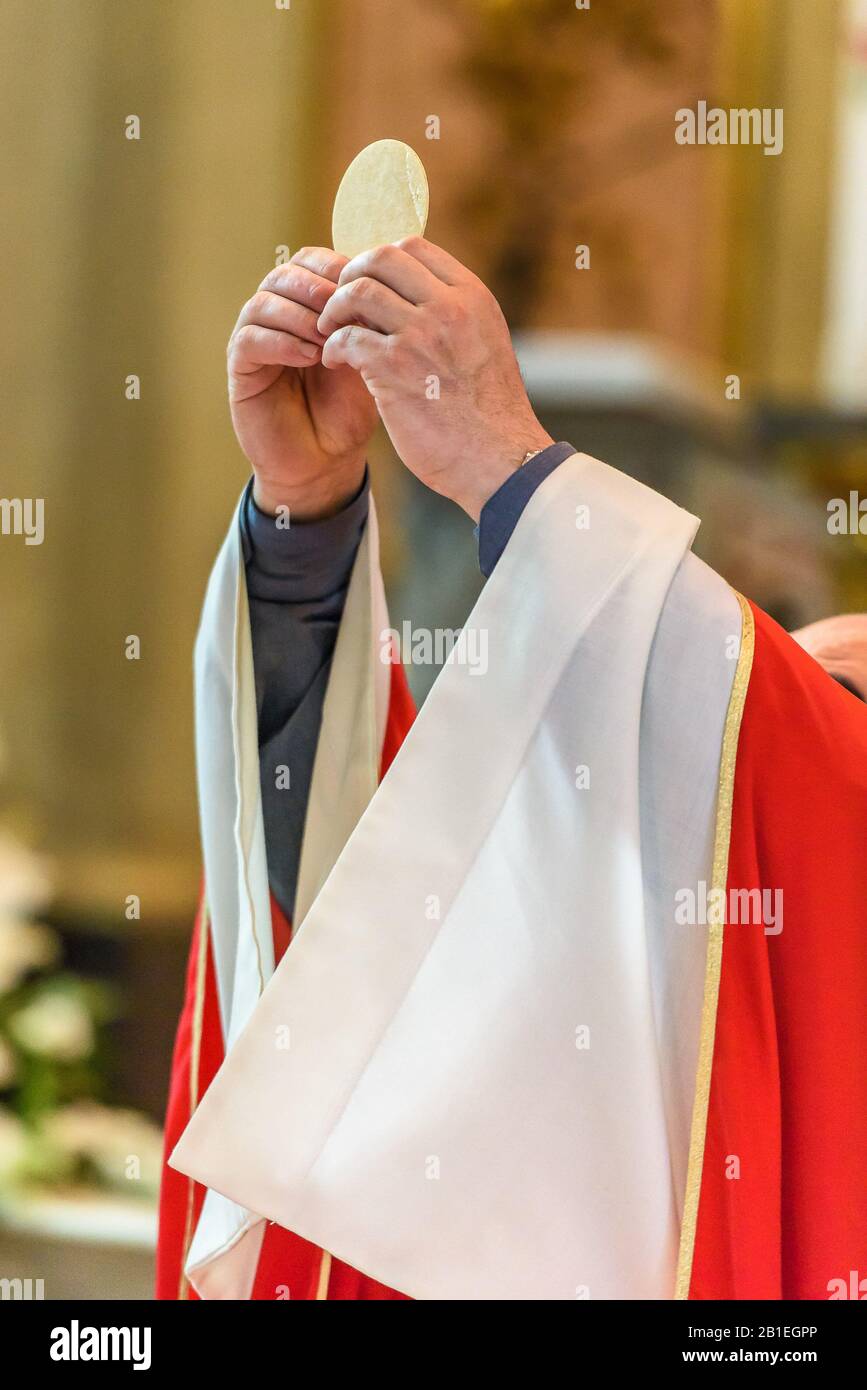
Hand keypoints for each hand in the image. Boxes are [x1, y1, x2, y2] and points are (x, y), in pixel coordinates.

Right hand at [227, 248, 377, 518]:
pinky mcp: (241, 369)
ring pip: (264, 302)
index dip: (335, 268)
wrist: (326, 462)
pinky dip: (281, 342)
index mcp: (306, 305)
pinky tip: (310, 356)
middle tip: (344, 307)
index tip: (364, 287)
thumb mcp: (368, 359)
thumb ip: (366, 322)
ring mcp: (255, 340)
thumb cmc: (348, 410)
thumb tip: (382, 283)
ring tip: (329, 337)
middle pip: (285, 274)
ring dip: (300, 314)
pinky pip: (250, 339)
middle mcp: (277, 316)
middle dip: (317, 287)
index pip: (311, 262)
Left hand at [317, 237, 552, 519]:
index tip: (368, 287)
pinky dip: (331, 347)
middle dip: (351, 276)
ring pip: (358, 292)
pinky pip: (346, 338)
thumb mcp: (485, 345)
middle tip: (339, 305)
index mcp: (472, 297)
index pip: (413, 247)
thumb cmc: (490, 414)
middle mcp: (448, 307)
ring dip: (334, 310)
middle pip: (381, 258)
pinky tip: (334, 362)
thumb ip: (455, 316)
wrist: (500, 460)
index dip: (379, 262)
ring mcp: (421, 336)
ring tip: (331, 334)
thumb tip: (414, 297)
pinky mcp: (395, 369)